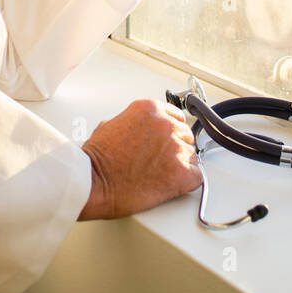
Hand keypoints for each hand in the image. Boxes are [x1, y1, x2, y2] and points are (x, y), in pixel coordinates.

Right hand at [78, 98, 202, 219]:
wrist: (94, 182)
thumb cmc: (97, 159)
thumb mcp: (110, 124)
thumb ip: (133, 122)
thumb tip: (140, 130)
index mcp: (150, 109)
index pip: (176, 116)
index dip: (170, 130)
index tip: (167, 139)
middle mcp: (166, 125)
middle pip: (185, 135)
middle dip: (175, 147)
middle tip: (160, 160)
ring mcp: (176, 148)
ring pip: (192, 155)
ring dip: (180, 163)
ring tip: (161, 173)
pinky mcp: (182, 173)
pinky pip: (197, 176)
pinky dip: (187, 181)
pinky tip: (172, 183)